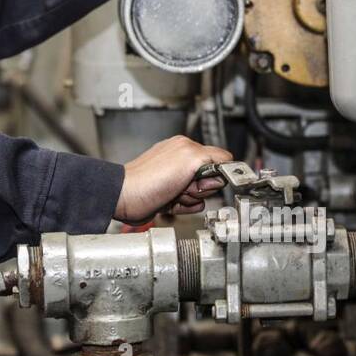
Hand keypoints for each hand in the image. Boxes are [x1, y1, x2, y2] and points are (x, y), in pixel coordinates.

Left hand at [114, 137, 233, 224]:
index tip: (205, 179)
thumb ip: (212, 157)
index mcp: (187, 148)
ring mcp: (176, 180)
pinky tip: (171, 204)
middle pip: (212, 180)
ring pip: (202, 195)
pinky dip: (184, 207)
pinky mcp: (172, 196)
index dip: (216, 173)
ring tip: (174, 195)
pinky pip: (191, 205)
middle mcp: (182, 162)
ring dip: (191, 199)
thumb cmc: (149, 178)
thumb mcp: (188, 159)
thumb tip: (229, 162)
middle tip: (185, 187)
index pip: (219, 160)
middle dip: (201, 188)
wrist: (127, 199)